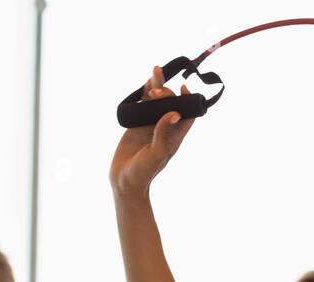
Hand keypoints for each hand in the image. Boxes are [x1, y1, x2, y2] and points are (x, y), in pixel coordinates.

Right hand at [109, 65, 198, 198]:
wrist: (124, 179)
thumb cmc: (143, 172)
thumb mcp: (156, 154)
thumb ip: (164, 134)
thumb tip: (175, 113)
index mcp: (175, 137)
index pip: (188, 115)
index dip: (189, 100)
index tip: (184, 88)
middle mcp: (165, 128)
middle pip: (172, 103)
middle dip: (166, 93)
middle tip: (155, 93)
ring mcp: (151, 124)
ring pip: (157, 101)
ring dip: (157, 86)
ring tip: (156, 70)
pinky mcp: (137, 123)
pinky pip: (143, 104)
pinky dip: (144, 92)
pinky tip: (146, 81)